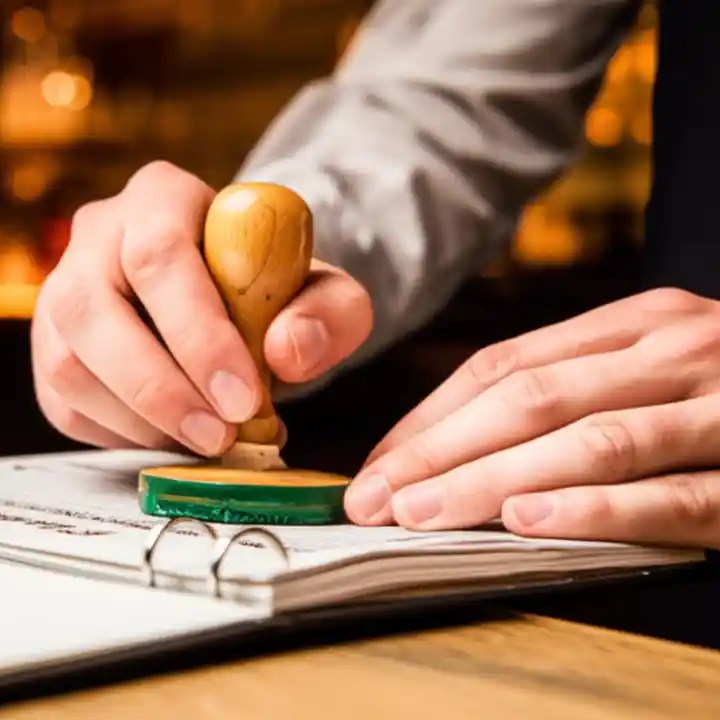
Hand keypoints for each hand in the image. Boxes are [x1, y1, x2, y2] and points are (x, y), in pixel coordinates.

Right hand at [31, 161, 372, 454]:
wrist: (230, 295)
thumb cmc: (270, 286)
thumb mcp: (322, 287)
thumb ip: (328, 313)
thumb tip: (288, 352)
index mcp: (160, 196)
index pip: (158, 256)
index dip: (196, 334)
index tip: (242, 396)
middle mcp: (95, 234)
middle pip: (92, 308)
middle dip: (158, 389)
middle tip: (217, 436)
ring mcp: (60, 291)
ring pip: (67, 363)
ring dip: (138, 420)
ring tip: (202, 441)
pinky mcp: (47, 348)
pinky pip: (63, 403)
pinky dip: (118, 435)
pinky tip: (171, 437)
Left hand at [346, 288, 719, 548]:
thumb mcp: (662, 368)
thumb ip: (584, 393)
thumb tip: (466, 452)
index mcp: (638, 323)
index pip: (504, 364)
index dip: (430, 418)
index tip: (376, 466)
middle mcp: (676, 346)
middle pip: (528, 396)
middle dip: (438, 451)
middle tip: (373, 500)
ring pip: (590, 437)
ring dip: (492, 479)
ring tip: (423, 514)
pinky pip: (677, 491)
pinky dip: (600, 507)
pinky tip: (531, 522)